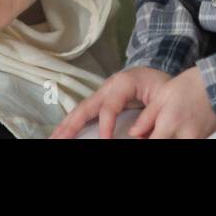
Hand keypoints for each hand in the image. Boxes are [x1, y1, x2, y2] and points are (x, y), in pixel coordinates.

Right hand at [50, 66, 170, 138]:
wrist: (159, 74)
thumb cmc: (162, 87)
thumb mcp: (161, 100)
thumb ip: (150, 118)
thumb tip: (136, 135)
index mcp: (124, 83)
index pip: (110, 106)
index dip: (106, 125)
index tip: (105, 141)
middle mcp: (108, 86)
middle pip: (86, 106)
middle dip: (72, 124)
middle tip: (59, 139)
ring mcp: (102, 92)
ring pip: (81, 109)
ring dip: (66, 124)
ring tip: (53, 138)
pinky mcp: (101, 100)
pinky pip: (85, 112)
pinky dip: (72, 122)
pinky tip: (63, 133)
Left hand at [128, 65, 215, 138]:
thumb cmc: (189, 86)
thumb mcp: (162, 96)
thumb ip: (146, 117)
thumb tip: (133, 133)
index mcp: (170, 123)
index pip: (151, 143)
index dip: (142, 141)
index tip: (139, 136)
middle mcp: (184, 135)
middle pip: (163, 145)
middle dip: (156, 138)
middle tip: (154, 130)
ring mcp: (196, 139)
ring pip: (175, 144)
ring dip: (167, 138)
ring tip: (167, 127)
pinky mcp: (205, 139)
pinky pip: (187, 142)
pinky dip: (179, 137)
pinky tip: (178, 129)